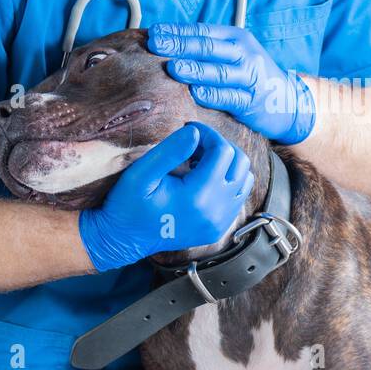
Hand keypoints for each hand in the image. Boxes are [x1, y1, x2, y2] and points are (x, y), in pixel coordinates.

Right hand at [77, 121, 253, 272]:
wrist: (125, 239)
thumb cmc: (129, 204)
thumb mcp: (141, 173)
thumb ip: (170, 150)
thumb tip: (196, 132)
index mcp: (198, 196)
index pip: (223, 151)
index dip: (208, 134)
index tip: (189, 129)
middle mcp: (216, 212)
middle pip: (240, 163)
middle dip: (220, 146)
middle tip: (194, 145)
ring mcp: (220, 222)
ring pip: (245, 179)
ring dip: (227, 164)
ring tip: (199, 162)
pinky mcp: (219, 228)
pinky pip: (238, 196)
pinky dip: (227, 182)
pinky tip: (202, 180)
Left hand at [147, 22, 316, 144]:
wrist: (288, 101)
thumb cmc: (251, 76)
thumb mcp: (234, 54)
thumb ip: (206, 49)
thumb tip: (165, 43)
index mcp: (236, 38)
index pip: (202, 32)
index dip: (177, 31)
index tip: (154, 32)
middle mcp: (244, 54)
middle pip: (208, 48)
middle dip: (180, 45)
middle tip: (156, 45)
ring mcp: (249, 77)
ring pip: (219, 72)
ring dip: (195, 69)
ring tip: (173, 68)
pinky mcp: (252, 101)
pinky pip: (230, 98)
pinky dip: (213, 96)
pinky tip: (196, 93)